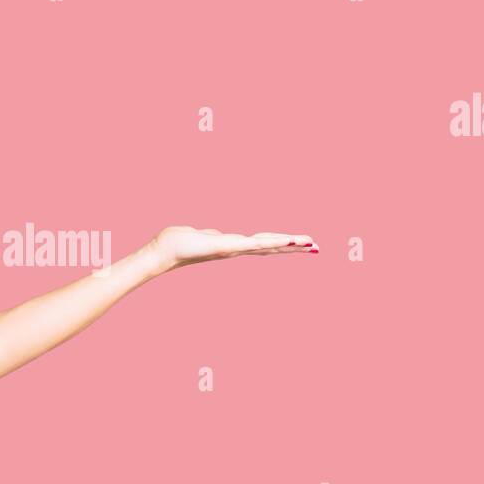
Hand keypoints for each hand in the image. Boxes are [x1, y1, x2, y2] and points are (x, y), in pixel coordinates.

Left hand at [148, 225, 317, 273]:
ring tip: (310, 244)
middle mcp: (237, 249)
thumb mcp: (202, 236)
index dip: (283, 244)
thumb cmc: (180, 242)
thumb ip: (212, 235)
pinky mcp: (230, 246)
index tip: (303, 244)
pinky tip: (288, 241)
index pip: (264, 244)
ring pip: (268, 246)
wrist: (166, 250)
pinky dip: (274, 242)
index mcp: (234, 246)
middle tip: (317, 248)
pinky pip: (256, 244)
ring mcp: (235, 249)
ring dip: (290, 245)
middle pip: (272, 247)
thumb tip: (213, 234)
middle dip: (295, 248)